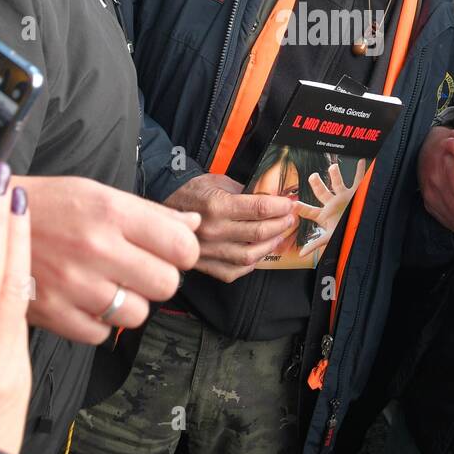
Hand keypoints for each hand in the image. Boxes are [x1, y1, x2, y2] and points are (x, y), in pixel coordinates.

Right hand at [20, 176, 200, 342]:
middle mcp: (95, 248)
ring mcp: (73, 284)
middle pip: (166, 285)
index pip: (182, 247)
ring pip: (137, 314)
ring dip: (127, 303)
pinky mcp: (52, 314)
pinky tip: (82, 300)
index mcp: (111, 212)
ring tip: (105, 285)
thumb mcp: (97, 194)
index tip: (167, 251)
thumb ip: (150, 213)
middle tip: (135, 269)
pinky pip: (102, 334)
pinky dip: (98, 323)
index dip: (181, 252)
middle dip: (156, 279)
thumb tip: (193, 226)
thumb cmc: (47, 207)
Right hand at [165, 174, 296, 283]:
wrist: (163, 206)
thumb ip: (245, 192)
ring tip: (279, 235)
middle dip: (281, 224)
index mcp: (217, 206)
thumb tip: (272, 198)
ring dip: (270, 245)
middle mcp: (213, 230)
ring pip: (250, 255)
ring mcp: (208, 250)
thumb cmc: (192, 191)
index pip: (259, 209)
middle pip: (258, 232)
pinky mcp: (204, 264)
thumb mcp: (219, 182)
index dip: (280, 207)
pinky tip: (258, 255)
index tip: (290, 204)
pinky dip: (250, 265)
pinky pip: (234, 271)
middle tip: (289, 218)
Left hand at [292, 160, 365, 256]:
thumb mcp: (330, 239)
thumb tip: (301, 254)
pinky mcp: (356, 193)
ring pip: (337, 183)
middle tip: (312, 177)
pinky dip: (360, 170)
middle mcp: (333, 204)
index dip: (300, 207)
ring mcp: (344, 197)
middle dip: (316, 183)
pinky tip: (360, 161)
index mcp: (324, 215)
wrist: (365, 232)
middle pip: (321, 192)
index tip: (292, 203)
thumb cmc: (347, 235)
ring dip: (334, 174)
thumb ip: (315, 244)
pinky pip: (358, 180)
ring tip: (332, 167)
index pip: (309, 211)